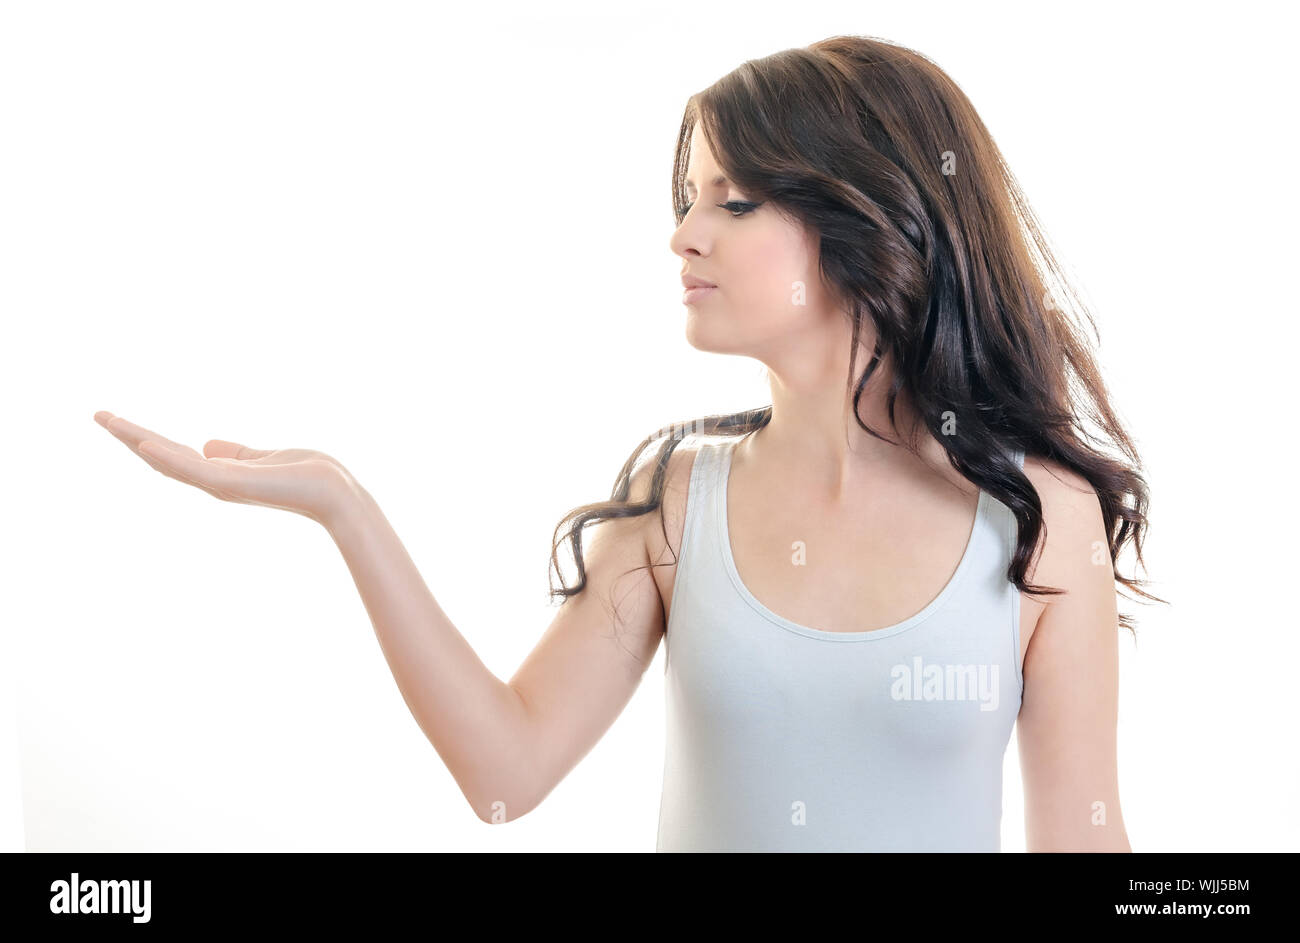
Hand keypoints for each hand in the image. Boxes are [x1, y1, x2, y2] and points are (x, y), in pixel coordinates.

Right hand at [94, 411, 356, 527]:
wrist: (336, 493)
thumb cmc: (309, 476)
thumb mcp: (265, 456)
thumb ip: (235, 453)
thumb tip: (206, 445)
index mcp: (221, 474)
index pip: (173, 454)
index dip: (143, 438)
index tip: (117, 420)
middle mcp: (215, 483)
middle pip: (162, 458)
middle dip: (129, 437)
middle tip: (97, 414)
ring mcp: (222, 485)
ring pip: (170, 462)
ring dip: (137, 440)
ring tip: (109, 420)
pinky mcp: (234, 484)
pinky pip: (194, 470)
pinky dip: (168, 457)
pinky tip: (146, 443)